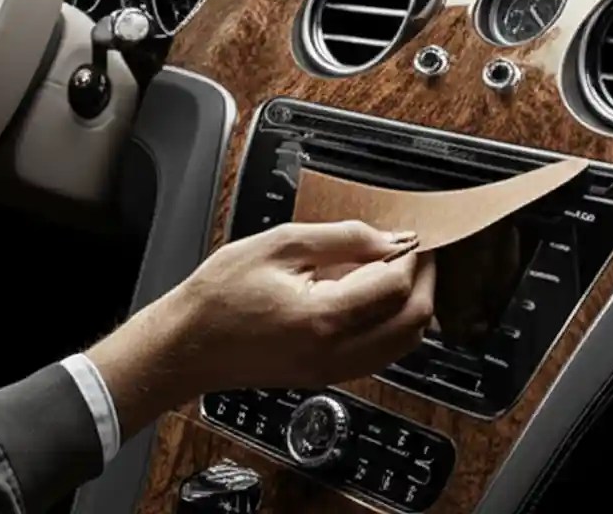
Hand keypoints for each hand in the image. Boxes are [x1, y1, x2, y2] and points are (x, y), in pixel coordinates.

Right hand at [86, 220, 434, 439]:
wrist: (188, 345)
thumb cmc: (219, 295)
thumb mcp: (279, 244)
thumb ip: (342, 239)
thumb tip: (389, 240)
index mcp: (324, 318)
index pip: (397, 286)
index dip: (412, 256)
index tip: (409, 235)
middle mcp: (337, 353)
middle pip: (415, 322)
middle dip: (424, 281)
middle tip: (415, 252)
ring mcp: (335, 371)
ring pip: (405, 344)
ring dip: (413, 306)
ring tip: (397, 271)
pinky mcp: (329, 377)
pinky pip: (383, 355)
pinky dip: (394, 326)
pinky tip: (376, 299)